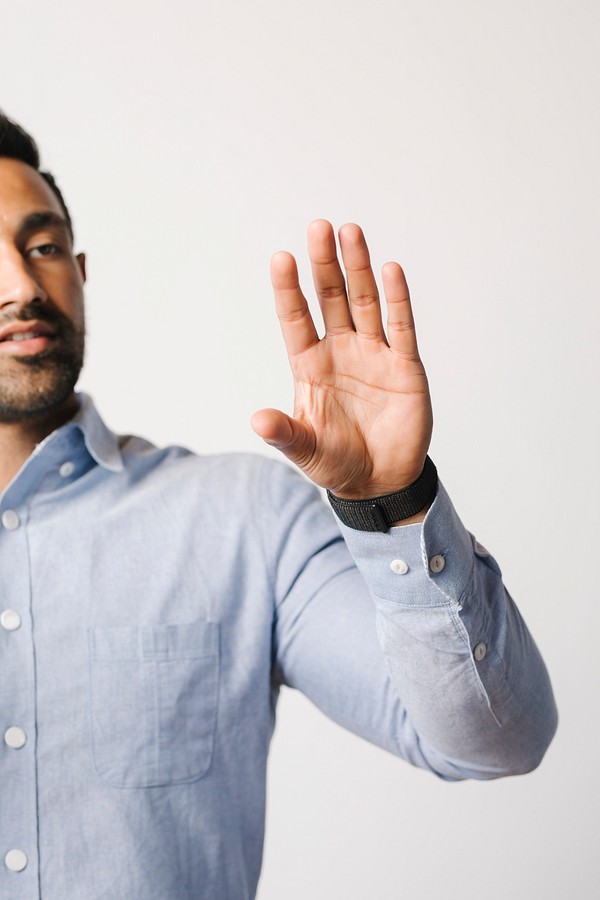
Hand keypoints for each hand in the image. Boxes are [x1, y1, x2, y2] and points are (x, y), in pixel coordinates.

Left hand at [251, 220, 432, 499]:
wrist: (380, 482)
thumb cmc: (336, 463)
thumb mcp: (305, 450)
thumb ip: (284, 433)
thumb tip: (257, 420)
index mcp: (310, 366)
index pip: (296, 319)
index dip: (288, 289)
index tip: (281, 258)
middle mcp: (341, 351)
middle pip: (330, 298)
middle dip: (324, 263)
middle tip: (318, 227)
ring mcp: (374, 355)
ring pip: (365, 302)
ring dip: (358, 268)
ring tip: (350, 232)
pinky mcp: (405, 366)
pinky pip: (401, 327)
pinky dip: (397, 299)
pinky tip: (390, 270)